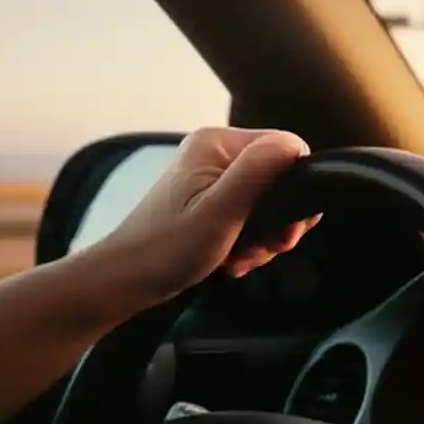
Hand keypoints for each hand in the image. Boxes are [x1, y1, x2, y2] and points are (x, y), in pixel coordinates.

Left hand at [88, 127, 318, 310]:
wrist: (126, 280)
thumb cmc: (166, 249)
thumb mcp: (218, 211)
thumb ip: (256, 174)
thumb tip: (294, 146)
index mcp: (218, 143)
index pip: (286, 148)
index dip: (296, 189)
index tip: (284, 230)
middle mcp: (216, 152)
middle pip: (280, 179)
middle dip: (278, 222)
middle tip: (264, 249)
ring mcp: (212, 177)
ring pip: (269, 204)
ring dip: (263, 238)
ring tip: (240, 258)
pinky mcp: (210, 201)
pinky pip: (250, 217)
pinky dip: (249, 242)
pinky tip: (232, 260)